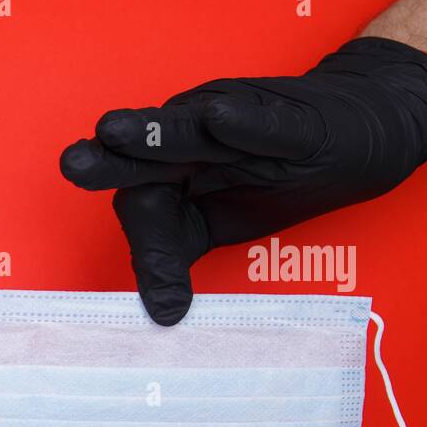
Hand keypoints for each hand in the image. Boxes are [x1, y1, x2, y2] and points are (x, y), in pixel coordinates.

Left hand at [60, 37, 426, 324]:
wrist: (353, 128)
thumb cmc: (278, 174)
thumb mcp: (224, 224)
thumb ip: (176, 254)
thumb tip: (161, 314)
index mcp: (171, 182)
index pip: (146, 217)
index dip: (150, 260)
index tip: (164, 309)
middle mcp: (186, 149)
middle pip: (140, 159)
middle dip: (105, 163)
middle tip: (73, 164)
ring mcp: (226, 124)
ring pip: (184, 130)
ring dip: (150, 131)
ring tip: (115, 130)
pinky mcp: (275, 112)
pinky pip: (255, 117)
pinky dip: (237, 120)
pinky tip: (219, 117)